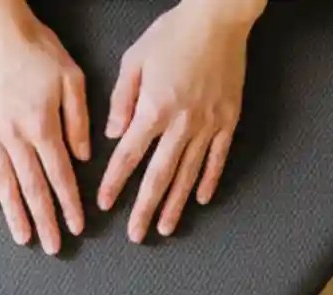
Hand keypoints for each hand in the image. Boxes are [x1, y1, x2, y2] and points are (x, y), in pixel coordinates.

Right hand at [0, 4, 89, 254]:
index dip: (69, 204)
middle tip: (53, 247)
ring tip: (22, 237)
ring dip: (14, 212)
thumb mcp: (71, 78)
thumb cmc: (37, 48)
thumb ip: (78, 120)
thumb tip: (82, 157)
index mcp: (43, 126)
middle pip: (32, 188)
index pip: (59, 176)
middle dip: (44, 220)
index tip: (77, 227)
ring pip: (3, 181)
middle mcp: (14, 136)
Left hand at [98, 0, 261, 241]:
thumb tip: (115, 135)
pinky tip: (200, 200)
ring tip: (167, 228)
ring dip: (176, 204)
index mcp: (154, 108)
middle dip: (146, 208)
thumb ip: (121, 100)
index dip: (116, 182)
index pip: (129, 155)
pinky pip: (218, 158)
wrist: (219, 18)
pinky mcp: (228, 120)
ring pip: (188, 173)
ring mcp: (208, 124)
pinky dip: (209, 180)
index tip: (105, 205)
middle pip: (160, 175)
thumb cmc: (173, 34)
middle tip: (137, 235)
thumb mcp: (134, 59)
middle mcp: (182, 123)